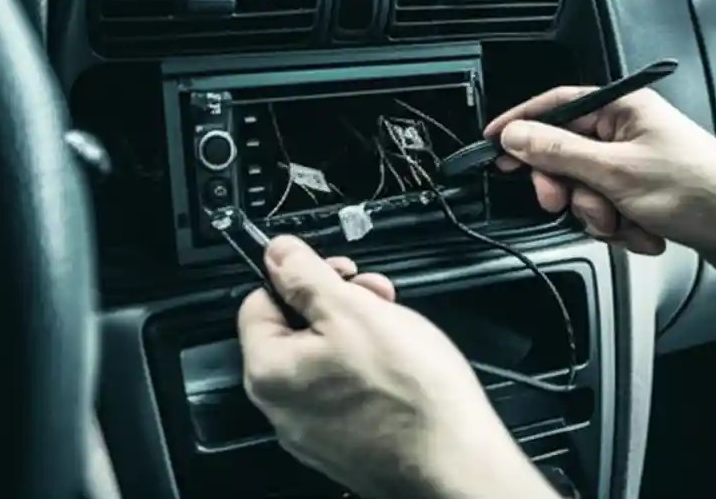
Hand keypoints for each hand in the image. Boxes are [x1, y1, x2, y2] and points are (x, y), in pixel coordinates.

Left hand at [238, 236, 555, 498]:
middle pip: (294, 331)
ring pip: (323, 360)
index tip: (337, 272)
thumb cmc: (410, 395)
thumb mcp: (354, 311)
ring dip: (356, 332)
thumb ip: (306, 277)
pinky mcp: (345, 443)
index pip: (259, 302)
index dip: (300, 277)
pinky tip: (400, 365)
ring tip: (395, 330)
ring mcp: (313, 431)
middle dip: (336, 303)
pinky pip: (343, 392)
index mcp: (269, 372)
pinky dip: (368, 370)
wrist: (456, 462)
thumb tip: (277, 253)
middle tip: (375, 296)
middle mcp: (281, 408)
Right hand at [486, 88, 715, 276]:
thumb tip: (516, 136)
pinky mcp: (649, 195)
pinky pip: (612, 211)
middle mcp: (631, 131)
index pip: (558, 105)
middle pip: (567, 154)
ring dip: (600, 215)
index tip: (494, 146)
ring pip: (588, 190)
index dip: (522, 125)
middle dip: (570, 187)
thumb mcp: (616, 173)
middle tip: (567, 202)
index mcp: (625, 108)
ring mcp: (640, 164)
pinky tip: (647, 234)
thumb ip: (558, 153)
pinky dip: (623, 229)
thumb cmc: (703, 193)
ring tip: (627, 223)